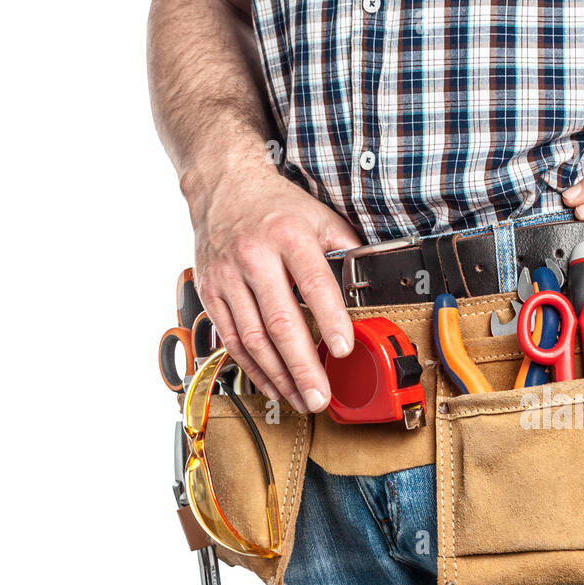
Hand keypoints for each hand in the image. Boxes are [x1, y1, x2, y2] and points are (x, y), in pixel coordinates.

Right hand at [188, 163, 357, 412]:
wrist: (222, 186)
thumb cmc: (277, 206)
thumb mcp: (320, 217)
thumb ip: (347, 250)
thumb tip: (372, 283)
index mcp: (289, 236)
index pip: (314, 283)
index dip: (330, 319)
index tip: (344, 349)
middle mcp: (254, 257)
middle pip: (280, 321)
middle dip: (302, 366)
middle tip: (320, 395)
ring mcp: (227, 276)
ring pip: (253, 337)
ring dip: (278, 375)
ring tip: (301, 398)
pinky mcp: (211, 292)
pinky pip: (231, 338)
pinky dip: (252, 366)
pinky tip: (272, 383)